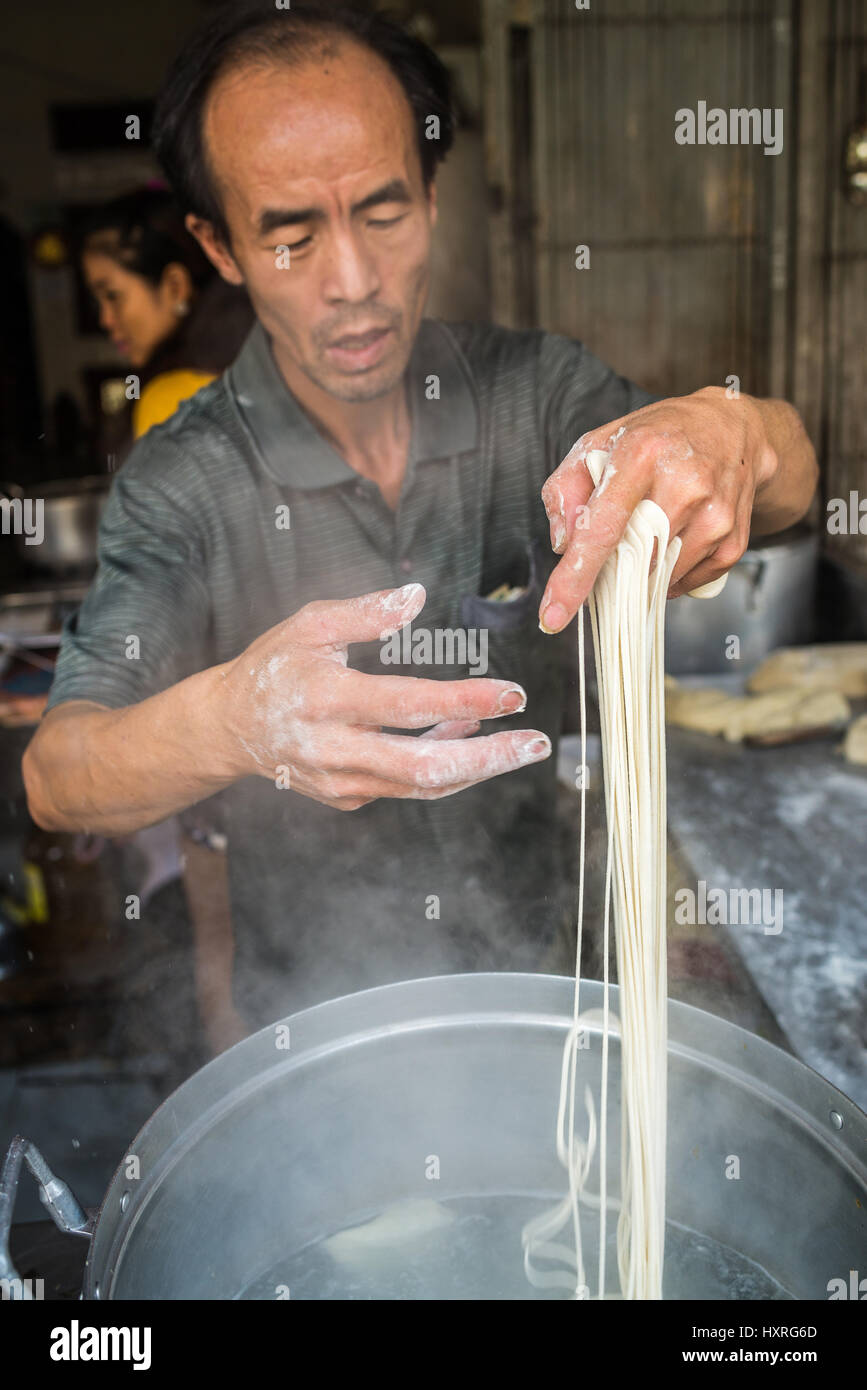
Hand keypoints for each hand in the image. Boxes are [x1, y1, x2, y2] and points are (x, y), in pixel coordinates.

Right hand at [216, 582, 550, 808]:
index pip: (407, 705)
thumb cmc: (275, 667)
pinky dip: (445, 766)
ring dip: (477, 766)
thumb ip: (364, 612)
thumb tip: (417, 596)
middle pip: (424, 768)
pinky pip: (408, 785)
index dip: (465, 702)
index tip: (513, 693)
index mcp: (326, 697)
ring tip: (519, 745)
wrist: (230, 728)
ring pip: (422, 785)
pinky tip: (468, 738)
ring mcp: (341, 781)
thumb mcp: (310, 625)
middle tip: (537, 744)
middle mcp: (334, 748)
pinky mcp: (347, 798)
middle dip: (490, 758)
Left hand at [538, 388, 777, 632]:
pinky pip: (686, 582)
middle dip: (611, 568)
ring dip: (642, 569)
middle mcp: (685, 484)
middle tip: (614, 543)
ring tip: (651, 529)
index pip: (600, 530)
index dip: (573, 578)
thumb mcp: (599, 443)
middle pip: (630, 562)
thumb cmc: (659, 437)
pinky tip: (675, 539)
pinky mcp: (733, 540)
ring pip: (657, 576)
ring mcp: (715, 515)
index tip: (552, 616)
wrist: (734, 429)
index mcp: (642, 455)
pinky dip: (670, 572)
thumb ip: (565, 489)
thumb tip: (564, 545)